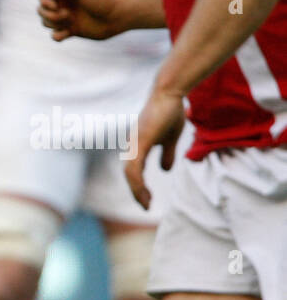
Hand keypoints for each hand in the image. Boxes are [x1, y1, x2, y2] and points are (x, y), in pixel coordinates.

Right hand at [38, 0, 124, 40]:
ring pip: (45, 22)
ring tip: (70, 21)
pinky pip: (54, 36)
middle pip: (40, 9)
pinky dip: (58, 35)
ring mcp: (66, 16)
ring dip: (54, 23)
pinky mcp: (70, 30)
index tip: (53, 5)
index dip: (42, 0)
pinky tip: (68, 33)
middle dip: (49, 14)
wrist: (118, 15)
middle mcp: (63, 1)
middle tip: (67, 14)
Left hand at [124, 85, 185, 209]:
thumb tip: (164, 171)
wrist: (169, 93)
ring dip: (136, 190)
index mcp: (137, 147)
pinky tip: (143, 190)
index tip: (147, 201)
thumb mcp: (170, 139)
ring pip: (129, 174)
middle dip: (136, 193)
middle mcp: (132, 147)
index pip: (134, 172)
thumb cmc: (169, 112)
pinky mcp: (139, 141)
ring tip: (145, 203)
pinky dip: (137, 181)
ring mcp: (134, 144)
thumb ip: (166, 154)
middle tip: (146, 206)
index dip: (139, 187)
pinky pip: (134, 166)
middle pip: (129, 176)